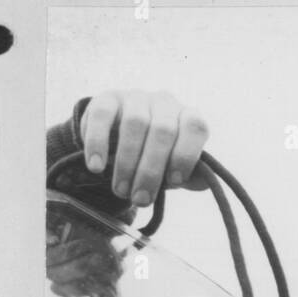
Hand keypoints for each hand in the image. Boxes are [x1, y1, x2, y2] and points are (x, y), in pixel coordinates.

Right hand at [79, 90, 209, 206]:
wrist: (124, 142)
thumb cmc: (160, 160)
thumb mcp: (179, 171)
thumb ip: (194, 176)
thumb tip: (201, 180)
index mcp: (187, 118)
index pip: (195, 127)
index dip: (186, 155)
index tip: (174, 182)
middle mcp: (165, 103)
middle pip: (163, 131)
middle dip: (151, 170)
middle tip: (141, 199)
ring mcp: (136, 98)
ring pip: (135, 123)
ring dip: (127, 162)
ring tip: (121, 190)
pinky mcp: (107, 99)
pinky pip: (102, 115)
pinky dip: (98, 143)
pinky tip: (96, 167)